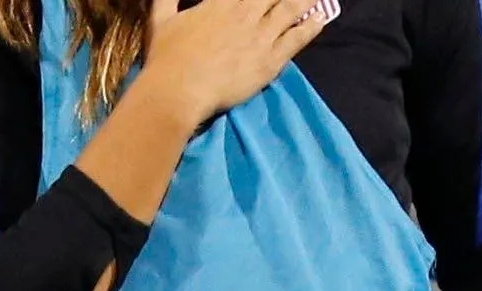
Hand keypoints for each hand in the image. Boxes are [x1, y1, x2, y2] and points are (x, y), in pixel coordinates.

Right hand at [127, 0, 331, 134]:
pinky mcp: (271, 59)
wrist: (178, 91)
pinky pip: (297, 39)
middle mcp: (246, 13)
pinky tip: (320, 18)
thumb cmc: (166, 58)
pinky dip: (311, 26)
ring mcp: (261, 35)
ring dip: (305, 0)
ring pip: (291, 8)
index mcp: (221, 2)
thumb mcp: (161, 21)